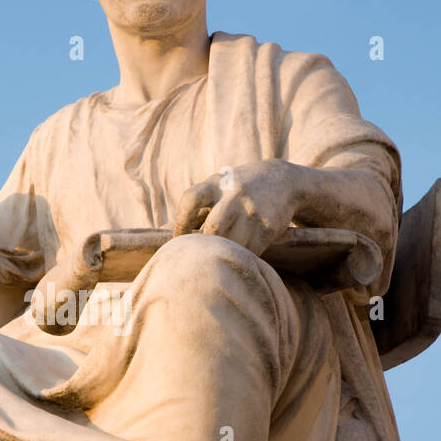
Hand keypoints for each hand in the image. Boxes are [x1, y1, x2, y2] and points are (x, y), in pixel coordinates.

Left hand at [173, 161, 300, 256]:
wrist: (282, 181)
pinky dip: (240, 257)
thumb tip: (158, 231)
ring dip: (223, 254)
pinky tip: (237, 257)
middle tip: (199, 257)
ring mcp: (253, 211)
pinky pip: (250, 251)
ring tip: (217, 260)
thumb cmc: (236, 189)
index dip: (180, 222)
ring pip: (232, 244)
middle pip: (214, 228)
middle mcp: (234, 195)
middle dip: (205, 246)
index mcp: (216, 184)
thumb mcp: (215, 189)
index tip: (178, 239)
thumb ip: (192, 209)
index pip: (191, 200)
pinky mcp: (269, 226)